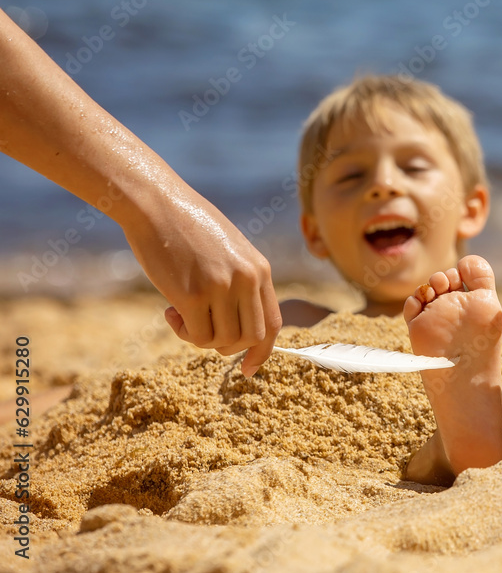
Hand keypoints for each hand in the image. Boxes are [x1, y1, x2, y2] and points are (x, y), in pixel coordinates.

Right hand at [122, 189, 281, 376]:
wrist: (156, 203)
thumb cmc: (187, 225)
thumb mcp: (228, 250)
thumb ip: (240, 281)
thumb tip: (236, 326)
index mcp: (260, 269)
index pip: (273, 323)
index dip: (263, 351)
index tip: (249, 369)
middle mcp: (247, 279)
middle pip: (252, 337)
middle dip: (229, 347)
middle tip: (202, 331)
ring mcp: (222, 287)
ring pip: (223, 341)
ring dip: (200, 338)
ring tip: (181, 314)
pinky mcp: (193, 294)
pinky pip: (198, 336)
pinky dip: (183, 333)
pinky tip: (170, 310)